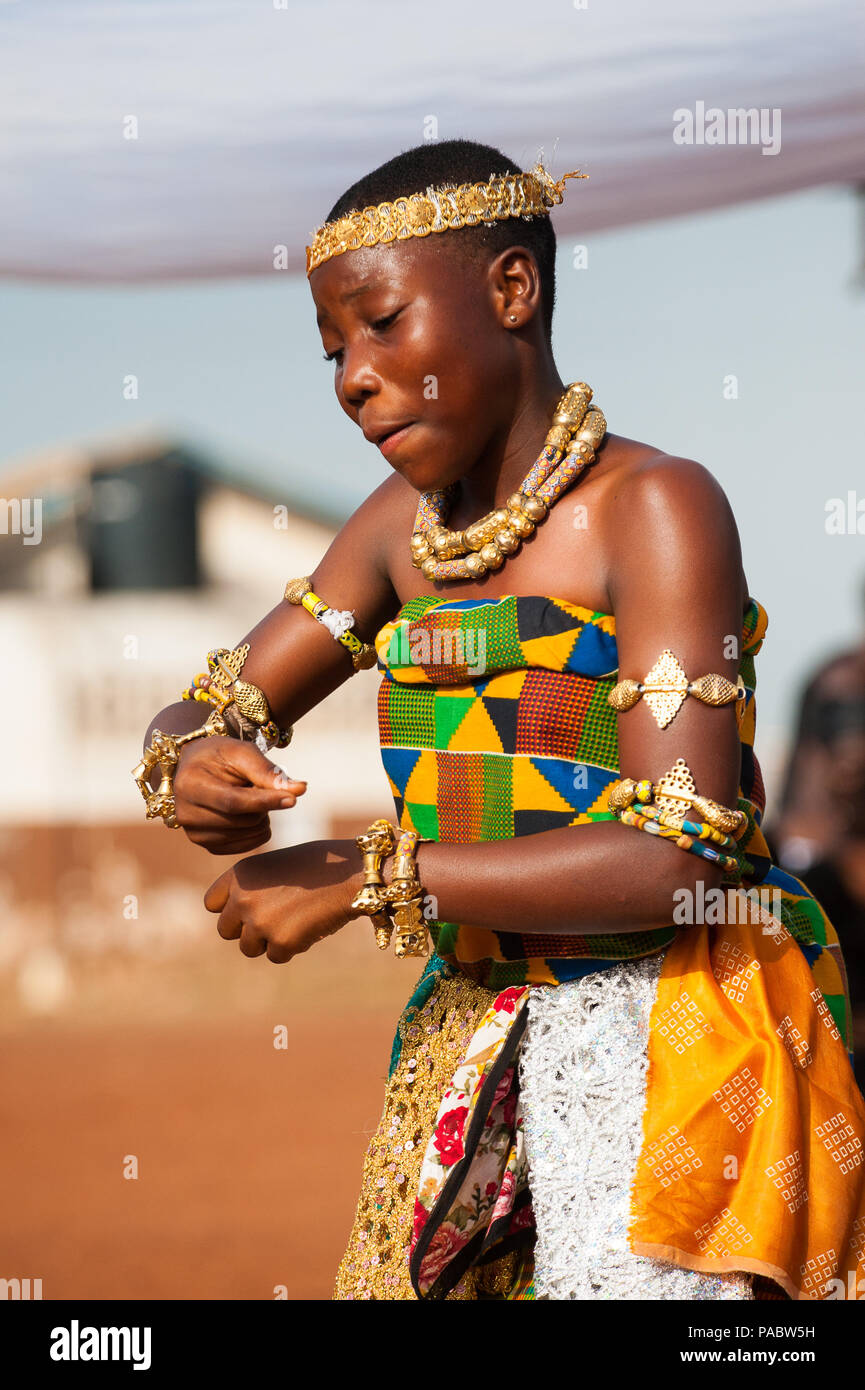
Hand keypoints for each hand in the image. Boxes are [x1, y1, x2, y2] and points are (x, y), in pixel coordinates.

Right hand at [174, 737, 306, 853]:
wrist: (198, 766)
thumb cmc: (221, 756)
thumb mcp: (243, 753)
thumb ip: (268, 772)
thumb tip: (299, 790)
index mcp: (191, 785)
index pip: (233, 802)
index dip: (265, 802)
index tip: (292, 799)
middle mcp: (186, 814)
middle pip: (243, 820)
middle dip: (263, 805)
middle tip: (256, 786)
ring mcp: (194, 833)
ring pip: (247, 834)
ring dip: (260, 816)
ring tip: (246, 796)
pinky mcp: (207, 845)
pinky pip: (246, 846)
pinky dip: (256, 830)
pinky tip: (247, 813)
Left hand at [203, 840, 362, 961]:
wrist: (351, 873)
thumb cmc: (318, 865)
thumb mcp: (274, 867)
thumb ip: (251, 888)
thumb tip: (238, 917)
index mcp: (239, 874)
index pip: (212, 903)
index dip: (230, 908)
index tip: (247, 908)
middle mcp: (242, 898)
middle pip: (225, 930)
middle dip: (246, 929)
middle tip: (273, 920)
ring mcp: (259, 922)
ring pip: (249, 948)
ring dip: (268, 940)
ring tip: (295, 920)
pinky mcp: (280, 942)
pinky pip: (276, 956)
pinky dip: (292, 947)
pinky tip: (309, 925)